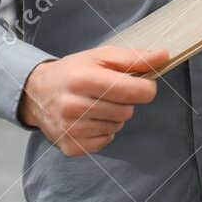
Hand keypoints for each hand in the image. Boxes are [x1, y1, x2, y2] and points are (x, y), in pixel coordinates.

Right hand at [18, 45, 169, 156]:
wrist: (37, 93)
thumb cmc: (73, 71)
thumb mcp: (101, 56)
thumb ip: (135, 58)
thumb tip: (164, 56)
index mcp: (84, 79)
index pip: (135, 91)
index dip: (146, 88)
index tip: (141, 83)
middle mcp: (74, 106)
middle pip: (127, 111)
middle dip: (125, 101)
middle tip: (107, 93)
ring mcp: (71, 129)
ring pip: (117, 127)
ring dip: (113, 116)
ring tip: (95, 105)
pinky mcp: (71, 146)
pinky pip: (106, 141)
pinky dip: (103, 131)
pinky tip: (88, 119)